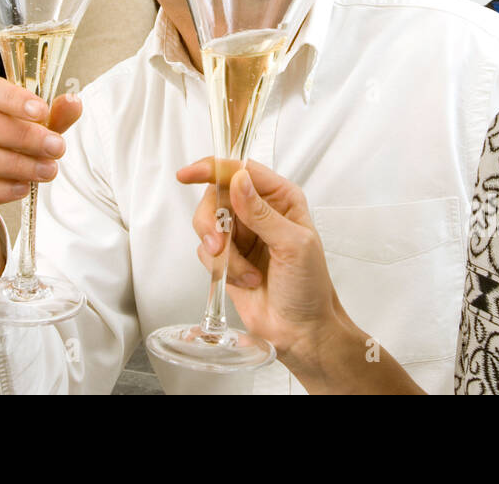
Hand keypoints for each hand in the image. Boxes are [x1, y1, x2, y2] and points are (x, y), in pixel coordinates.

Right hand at [177, 159, 344, 370]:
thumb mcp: (294, 245)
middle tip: (219, 244)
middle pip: (215, 195)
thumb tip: (238, 181)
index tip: (189, 174)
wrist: (301, 330)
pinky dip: (221, 268)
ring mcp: (241, 234)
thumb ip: (262, 213)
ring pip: (206, 223)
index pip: (241, 170)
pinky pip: (206, 251)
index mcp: (280, 198)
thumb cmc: (309, 286)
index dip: (213, 168)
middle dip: (212, 221)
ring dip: (221, 251)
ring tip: (242, 271)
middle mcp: (257, 211)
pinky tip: (245, 280)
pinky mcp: (227, 258)